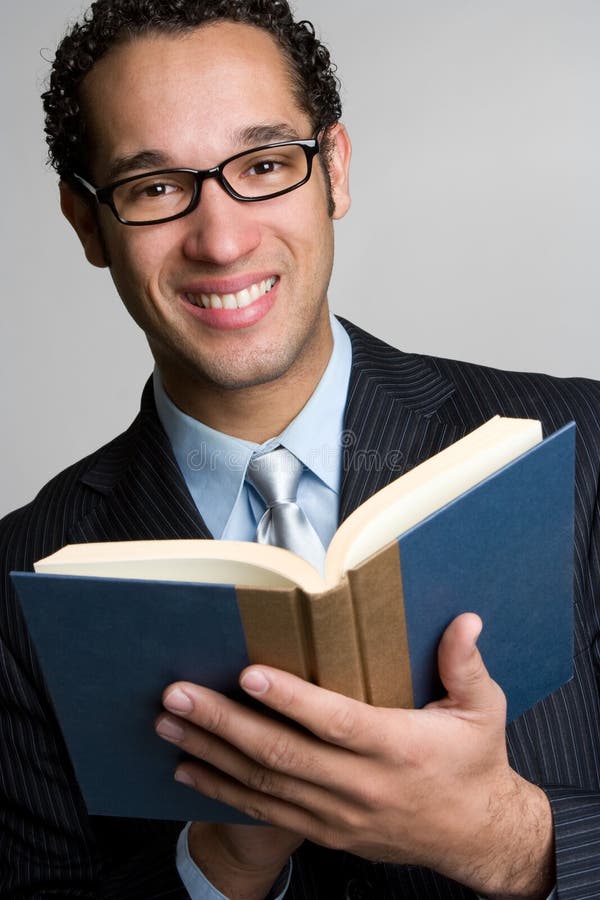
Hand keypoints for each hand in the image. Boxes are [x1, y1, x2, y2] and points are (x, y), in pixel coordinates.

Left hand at [157, 614, 553, 898]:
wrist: (476, 837)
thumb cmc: (474, 765)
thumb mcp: (483, 710)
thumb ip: (467, 664)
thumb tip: (466, 621)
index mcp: (399, 748)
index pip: (337, 722)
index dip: (291, 699)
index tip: (249, 674)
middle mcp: (363, 786)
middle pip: (283, 755)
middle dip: (225, 722)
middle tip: (180, 694)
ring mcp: (340, 815)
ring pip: (265, 784)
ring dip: (212, 753)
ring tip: (171, 723)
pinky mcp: (326, 831)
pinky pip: (267, 813)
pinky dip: (223, 791)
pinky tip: (190, 769)